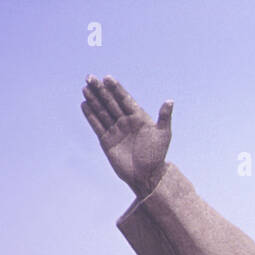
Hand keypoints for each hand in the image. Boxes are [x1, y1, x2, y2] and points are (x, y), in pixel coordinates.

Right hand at [81, 75, 172, 197]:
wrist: (146, 176)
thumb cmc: (157, 156)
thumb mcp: (163, 135)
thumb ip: (164, 117)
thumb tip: (170, 100)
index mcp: (139, 118)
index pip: (125, 99)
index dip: (116, 89)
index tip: (107, 78)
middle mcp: (126, 122)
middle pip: (111, 102)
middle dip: (100, 90)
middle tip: (90, 77)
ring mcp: (116, 130)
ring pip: (102, 111)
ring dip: (93, 99)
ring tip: (85, 88)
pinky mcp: (107, 140)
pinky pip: (97, 125)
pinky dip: (90, 115)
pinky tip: (84, 104)